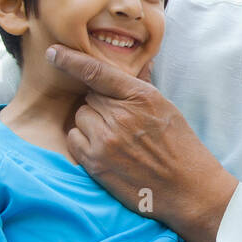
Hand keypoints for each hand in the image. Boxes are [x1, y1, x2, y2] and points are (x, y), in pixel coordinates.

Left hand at [45, 44, 237, 241]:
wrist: (188, 189)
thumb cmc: (181, 147)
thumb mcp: (167, 108)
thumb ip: (144, 85)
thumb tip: (141, 61)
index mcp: (140, 96)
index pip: (96, 71)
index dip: (70, 59)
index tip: (53, 53)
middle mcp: (120, 116)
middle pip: (89, 97)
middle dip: (100, 105)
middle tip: (121, 121)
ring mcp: (105, 140)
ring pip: (80, 117)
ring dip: (92, 124)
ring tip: (116, 138)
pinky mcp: (95, 163)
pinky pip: (74, 139)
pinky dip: (84, 142)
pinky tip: (104, 150)